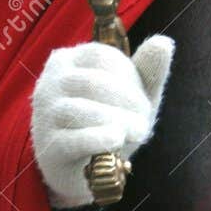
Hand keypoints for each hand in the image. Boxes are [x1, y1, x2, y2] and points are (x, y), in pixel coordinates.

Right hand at [31, 36, 174, 205]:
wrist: (87, 168)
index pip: (102, 56)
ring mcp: (45, 114)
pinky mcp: (49, 147)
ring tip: (138, 132)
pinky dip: (99, 138)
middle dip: (128, 101)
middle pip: (93, 82)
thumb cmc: (109, 120)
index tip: (144, 100)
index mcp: (69, 60)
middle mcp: (50, 82)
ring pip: (80, 110)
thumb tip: (164, 42)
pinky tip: (116, 139)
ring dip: (118, 121)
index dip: (129, 76)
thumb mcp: (133, 94)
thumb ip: (148, 69)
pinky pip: (73, 139)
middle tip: (145, 122)